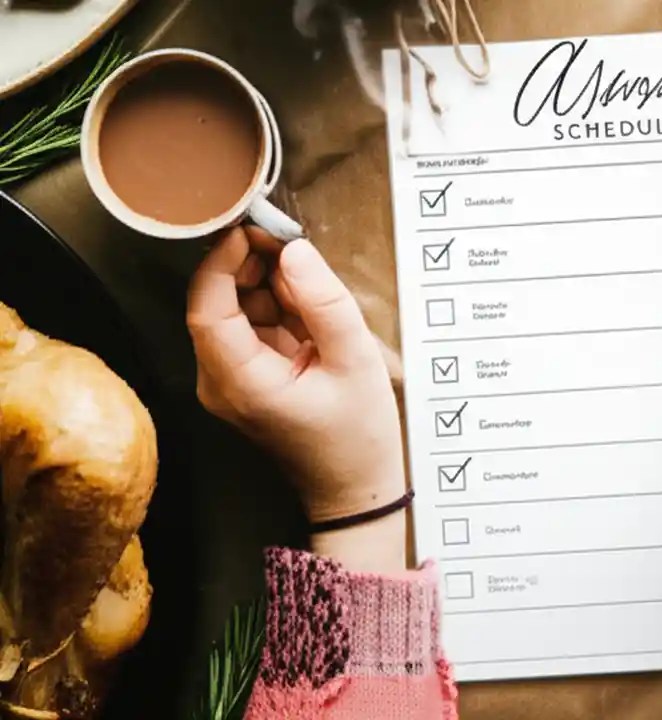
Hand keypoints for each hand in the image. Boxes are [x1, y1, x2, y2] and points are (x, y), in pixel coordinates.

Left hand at [187, 227, 406, 571]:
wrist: (356, 490)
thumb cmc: (358, 435)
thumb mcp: (355, 361)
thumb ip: (324, 302)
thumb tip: (294, 252)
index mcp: (239, 382)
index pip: (207, 307)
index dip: (224, 261)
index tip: (256, 231)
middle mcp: (220, 382)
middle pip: (215, 304)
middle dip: (250, 268)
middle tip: (294, 249)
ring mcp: (229, 382)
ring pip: (235, 312)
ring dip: (269, 288)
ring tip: (316, 295)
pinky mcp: (244, 379)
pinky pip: (250, 329)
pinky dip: (278, 310)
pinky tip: (311, 317)